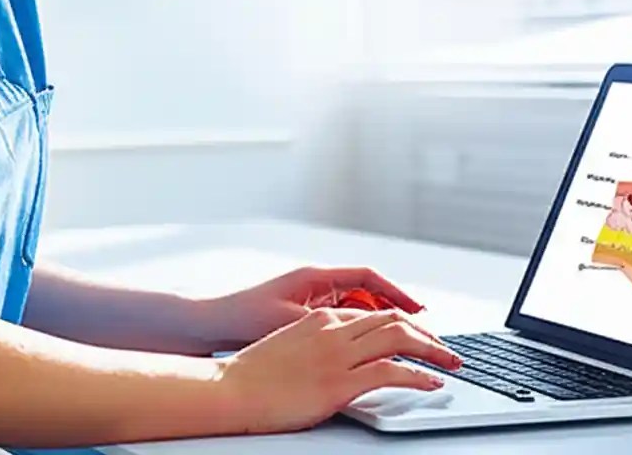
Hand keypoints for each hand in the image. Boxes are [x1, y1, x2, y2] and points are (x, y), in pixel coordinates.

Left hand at [202, 266, 425, 347]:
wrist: (208, 325)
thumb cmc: (241, 318)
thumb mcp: (289, 321)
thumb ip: (326, 325)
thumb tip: (362, 331)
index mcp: (314, 277)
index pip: (368, 278)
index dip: (397, 293)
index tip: (419, 311)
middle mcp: (316, 285)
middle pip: (368, 294)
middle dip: (397, 310)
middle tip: (424, 331)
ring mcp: (311, 301)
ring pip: (357, 309)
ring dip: (380, 323)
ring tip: (405, 343)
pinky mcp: (304, 318)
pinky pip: (342, 322)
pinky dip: (359, 333)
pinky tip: (370, 352)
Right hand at [218, 308, 462, 434]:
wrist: (229, 390)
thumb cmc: (251, 376)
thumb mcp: (288, 348)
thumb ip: (316, 345)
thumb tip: (336, 358)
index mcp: (321, 319)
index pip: (375, 313)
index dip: (405, 324)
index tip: (422, 336)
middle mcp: (333, 330)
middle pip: (395, 320)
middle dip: (427, 333)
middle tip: (447, 349)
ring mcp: (337, 355)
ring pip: (401, 339)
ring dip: (433, 350)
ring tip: (451, 362)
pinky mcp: (339, 382)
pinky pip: (393, 372)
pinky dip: (420, 375)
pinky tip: (432, 382)